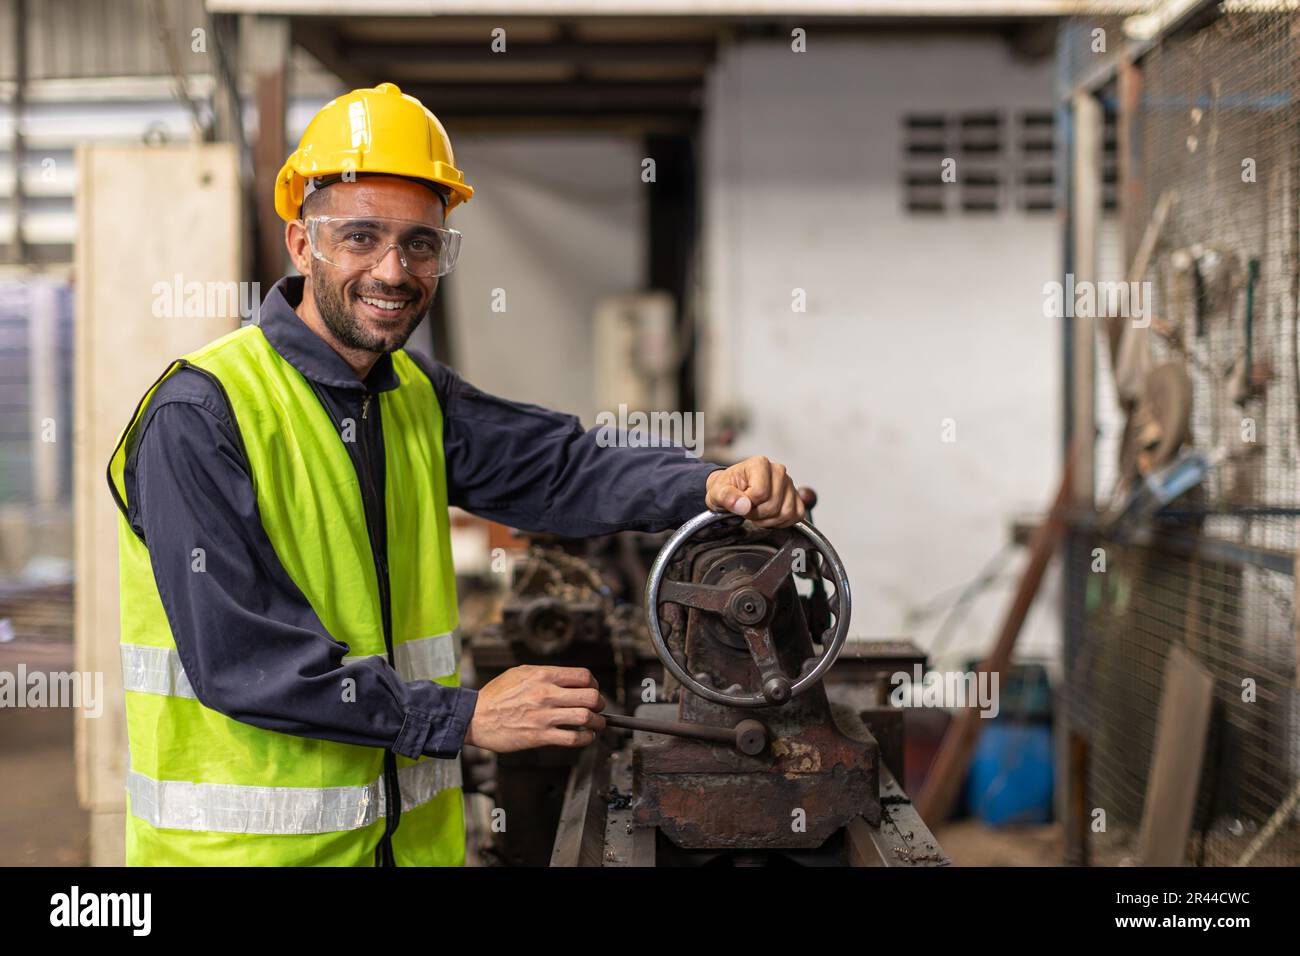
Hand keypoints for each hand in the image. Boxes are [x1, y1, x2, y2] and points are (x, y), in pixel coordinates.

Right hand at [464, 665, 606, 752]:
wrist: (474, 717)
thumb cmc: (495, 695)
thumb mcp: (520, 673)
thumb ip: (545, 673)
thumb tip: (566, 678)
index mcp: (543, 676)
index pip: (584, 676)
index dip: (594, 684)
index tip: (593, 690)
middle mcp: (546, 694)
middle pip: (591, 696)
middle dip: (600, 703)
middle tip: (598, 708)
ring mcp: (544, 716)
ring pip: (586, 717)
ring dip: (597, 722)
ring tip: (596, 724)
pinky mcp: (540, 736)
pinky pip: (573, 738)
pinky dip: (585, 738)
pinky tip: (585, 737)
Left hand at [704, 455, 805, 527]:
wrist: (732, 489)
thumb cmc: (727, 488)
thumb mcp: (717, 492)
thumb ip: (727, 497)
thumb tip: (743, 505)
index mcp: (759, 464)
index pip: (760, 493)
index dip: (748, 505)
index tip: (740, 503)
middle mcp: (778, 471)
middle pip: (773, 505)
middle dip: (757, 515)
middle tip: (747, 510)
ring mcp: (789, 484)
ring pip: (785, 513)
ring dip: (768, 521)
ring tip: (757, 513)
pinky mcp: (796, 497)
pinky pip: (796, 516)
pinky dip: (781, 522)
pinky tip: (769, 516)